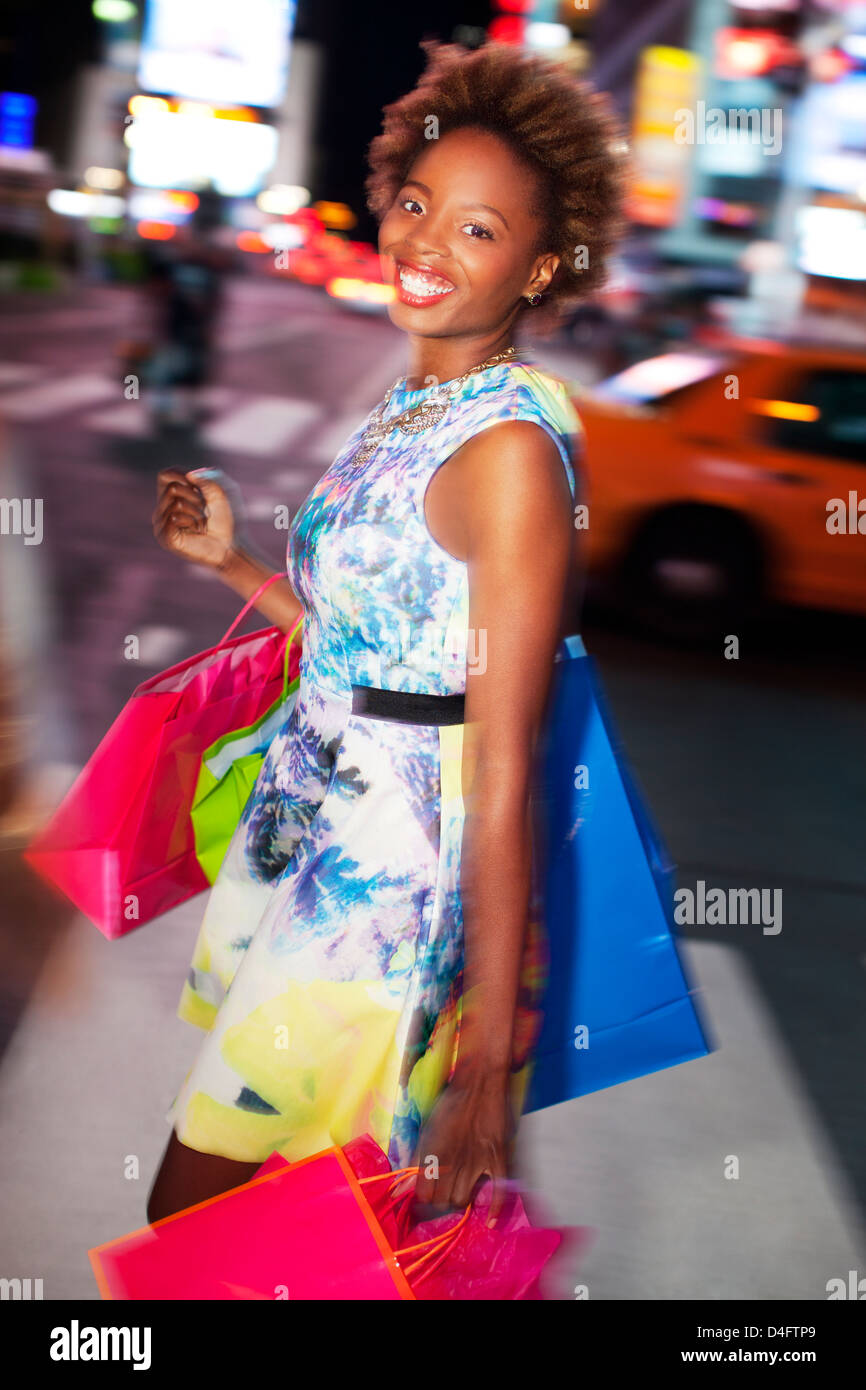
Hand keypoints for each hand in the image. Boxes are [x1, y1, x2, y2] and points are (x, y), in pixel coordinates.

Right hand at [153, 468, 234, 569]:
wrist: (233, 544)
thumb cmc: (227, 517)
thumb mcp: (222, 489)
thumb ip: (207, 477)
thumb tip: (189, 475)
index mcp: (171, 496)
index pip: (165, 475)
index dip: (182, 475)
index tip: (198, 486)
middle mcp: (162, 509)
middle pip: (172, 487)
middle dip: (196, 497)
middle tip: (205, 512)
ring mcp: (161, 524)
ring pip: (175, 503)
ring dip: (197, 512)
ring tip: (203, 524)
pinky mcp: (165, 538)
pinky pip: (173, 518)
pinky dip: (191, 521)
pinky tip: (197, 531)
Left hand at [412, 1070, 514, 1227]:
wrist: (481, 1081)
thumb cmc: (451, 1101)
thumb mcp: (428, 1126)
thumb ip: (417, 1156)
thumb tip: (403, 1183)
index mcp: (432, 1152)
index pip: (422, 1194)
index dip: (423, 1198)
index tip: (426, 1196)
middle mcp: (452, 1160)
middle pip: (442, 1201)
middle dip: (440, 1201)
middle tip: (443, 1194)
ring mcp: (477, 1161)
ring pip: (463, 1200)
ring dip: (460, 1201)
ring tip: (460, 1194)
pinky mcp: (498, 1158)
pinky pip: (499, 1192)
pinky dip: (495, 1210)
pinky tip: (490, 1221)